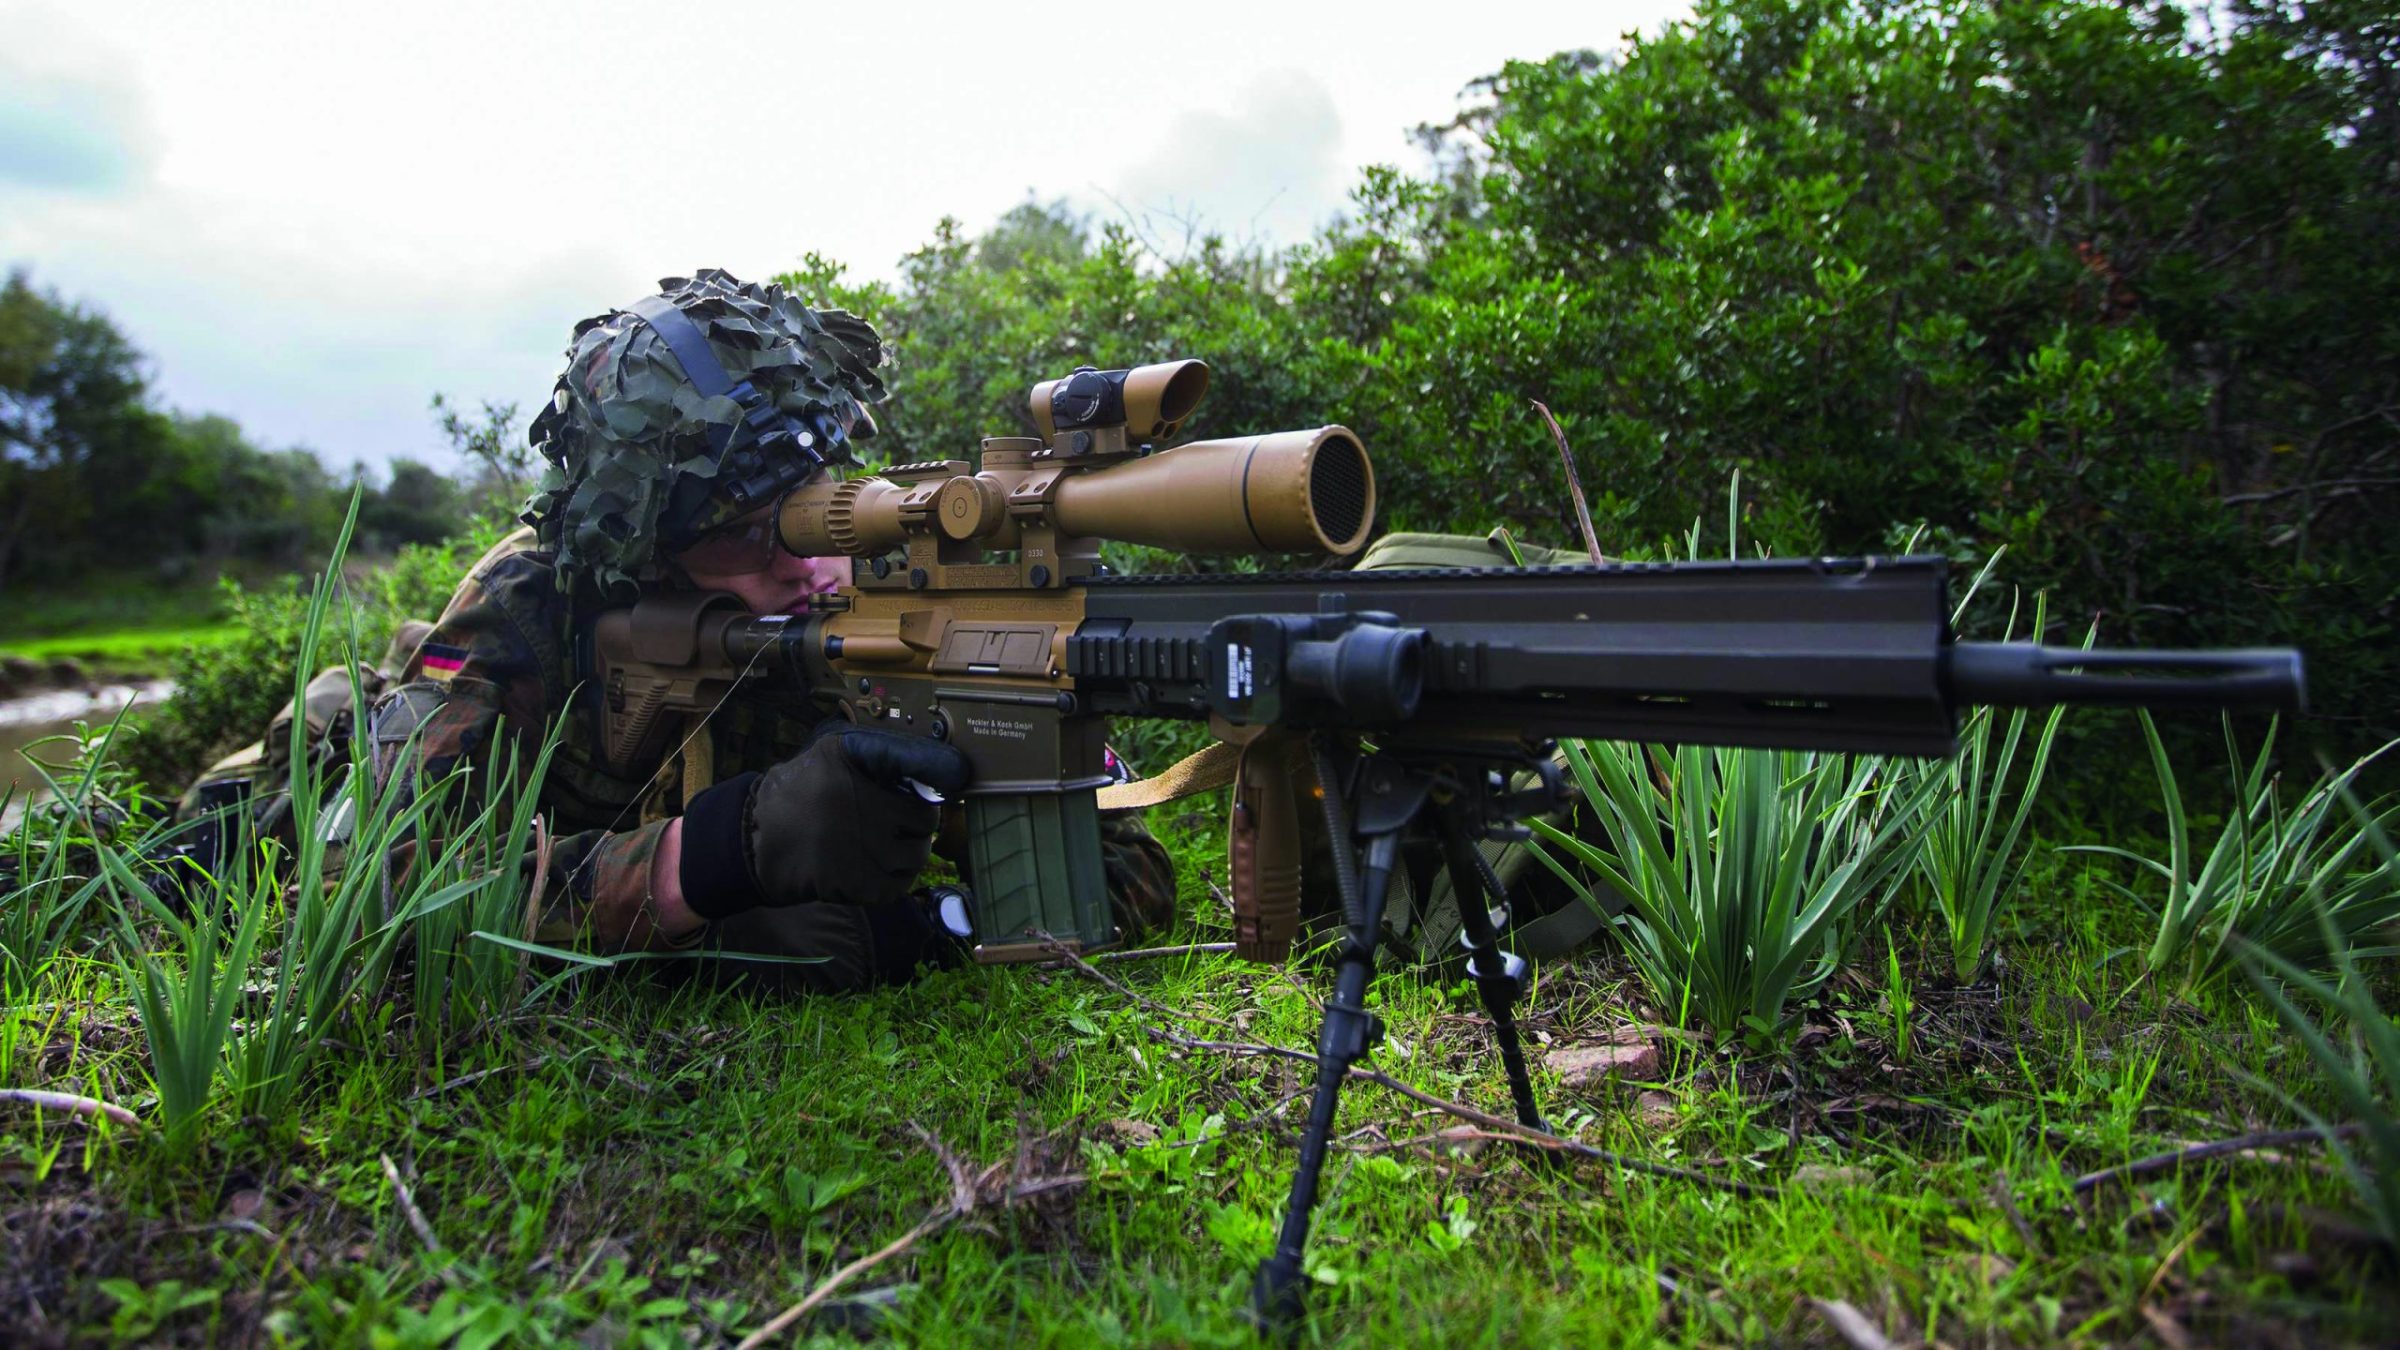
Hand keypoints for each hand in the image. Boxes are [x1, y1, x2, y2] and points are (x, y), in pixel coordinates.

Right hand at [676, 724, 971, 917]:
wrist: (755, 842)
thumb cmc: (800, 794)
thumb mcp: (832, 752)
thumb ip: (879, 752)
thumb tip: (938, 764)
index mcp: (855, 765)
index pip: (919, 761)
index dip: (943, 768)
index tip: (956, 775)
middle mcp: (863, 804)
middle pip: (926, 818)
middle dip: (921, 820)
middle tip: (904, 820)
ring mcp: (863, 848)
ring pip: (918, 853)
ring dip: (912, 850)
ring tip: (892, 844)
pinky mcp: (858, 883)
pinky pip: (900, 884)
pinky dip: (897, 877)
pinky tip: (881, 866)